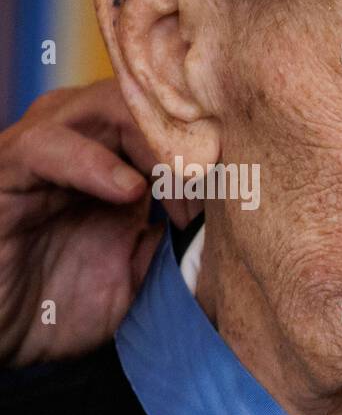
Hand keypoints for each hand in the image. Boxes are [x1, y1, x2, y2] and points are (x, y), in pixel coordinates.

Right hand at [0, 81, 194, 366]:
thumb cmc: (57, 308)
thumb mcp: (135, 283)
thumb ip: (170, 248)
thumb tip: (216, 224)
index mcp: (119, 170)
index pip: (172, 125)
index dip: (212, 148)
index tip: (244, 189)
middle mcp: (83, 151)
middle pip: (148, 105)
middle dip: (191, 139)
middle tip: (219, 185)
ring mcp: (42, 156)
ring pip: (101, 106)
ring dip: (152, 141)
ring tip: (182, 185)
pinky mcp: (5, 173)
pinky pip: (44, 145)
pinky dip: (91, 161)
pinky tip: (128, 190)